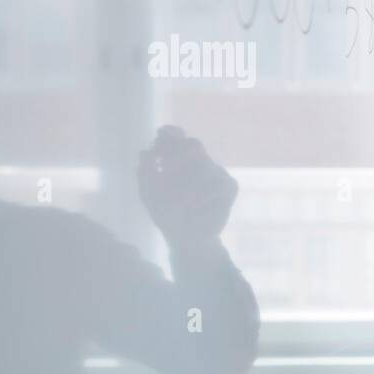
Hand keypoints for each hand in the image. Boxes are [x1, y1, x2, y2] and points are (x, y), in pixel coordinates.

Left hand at [137, 126, 237, 245]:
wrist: (187, 239)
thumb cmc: (166, 214)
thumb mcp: (148, 194)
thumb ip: (145, 173)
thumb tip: (144, 153)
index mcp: (176, 159)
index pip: (174, 136)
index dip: (170, 135)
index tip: (160, 141)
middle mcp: (197, 161)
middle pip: (193, 144)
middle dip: (178, 156)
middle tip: (166, 169)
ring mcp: (215, 172)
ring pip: (205, 164)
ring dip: (189, 183)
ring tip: (180, 201)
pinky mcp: (228, 186)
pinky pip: (219, 182)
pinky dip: (205, 195)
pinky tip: (197, 206)